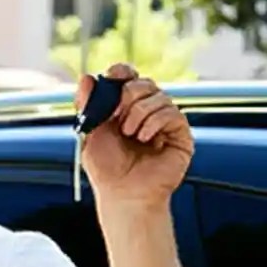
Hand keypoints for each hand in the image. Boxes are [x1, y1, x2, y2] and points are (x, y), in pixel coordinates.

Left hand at [75, 63, 193, 207]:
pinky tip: (144, 138)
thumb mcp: (89, 133)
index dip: (121, 73)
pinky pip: (171, 112)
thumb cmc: (106, 169)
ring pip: (159, 95)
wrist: (123, 194)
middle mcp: (144, 111)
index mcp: (122, 108)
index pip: (127, 76)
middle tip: (116, 117)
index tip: (112, 80)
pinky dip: (154, 122)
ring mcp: (163, 121)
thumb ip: (87, 105)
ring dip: (138, 113)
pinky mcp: (179, 133)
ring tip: (129, 134)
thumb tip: (86, 78)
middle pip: (143, 82)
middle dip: (127, 96)